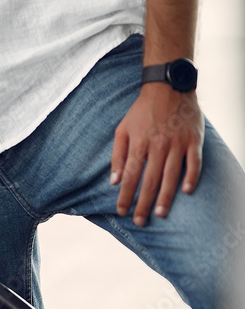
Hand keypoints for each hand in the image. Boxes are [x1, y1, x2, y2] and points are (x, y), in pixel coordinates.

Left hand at [110, 83, 203, 225]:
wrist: (169, 87)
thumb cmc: (142, 111)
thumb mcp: (122, 130)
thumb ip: (117, 156)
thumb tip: (114, 181)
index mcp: (139, 144)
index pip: (130, 176)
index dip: (125, 196)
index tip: (122, 211)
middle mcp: (158, 145)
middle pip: (149, 180)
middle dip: (143, 203)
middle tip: (139, 221)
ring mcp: (177, 142)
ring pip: (171, 175)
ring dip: (165, 196)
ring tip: (159, 213)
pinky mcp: (194, 139)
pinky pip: (194, 161)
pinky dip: (191, 177)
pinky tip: (186, 191)